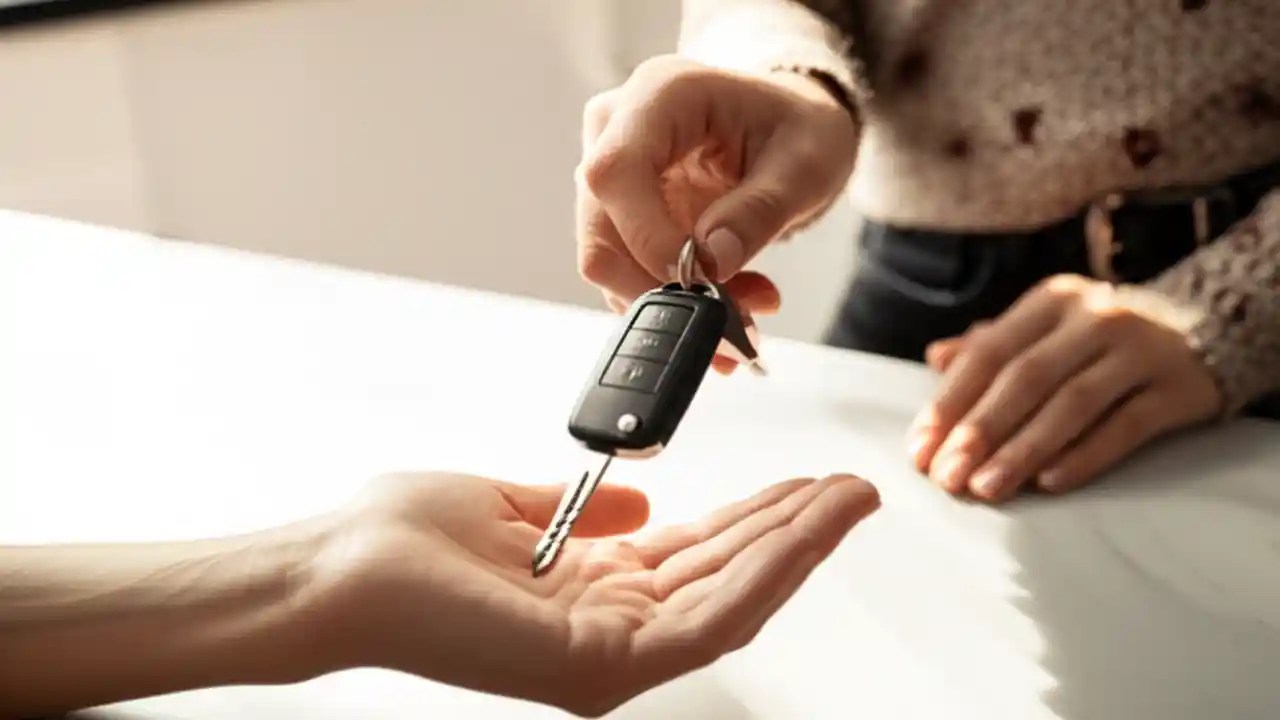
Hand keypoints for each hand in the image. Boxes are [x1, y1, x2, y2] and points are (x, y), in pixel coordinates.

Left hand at [305, 471, 878, 715]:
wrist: (338, 570)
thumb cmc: (399, 542)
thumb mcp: (508, 507)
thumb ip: (583, 511)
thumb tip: (639, 499)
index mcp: (588, 592)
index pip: (695, 557)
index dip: (757, 519)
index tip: (806, 480)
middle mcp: (608, 630)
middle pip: (726, 579)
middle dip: (795, 531)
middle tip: (853, 487)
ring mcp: (608, 656)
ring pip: (733, 602)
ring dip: (798, 548)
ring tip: (850, 499)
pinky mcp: (602, 665)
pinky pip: (708, 620)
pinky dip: (766, 572)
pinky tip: (805, 528)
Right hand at [576, 54, 858, 372]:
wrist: (789, 126)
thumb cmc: (798, 128)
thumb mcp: (805, 163)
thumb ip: (760, 210)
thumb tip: (711, 262)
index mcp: (661, 94)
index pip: (615, 171)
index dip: (646, 237)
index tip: (700, 280)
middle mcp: (617, 127)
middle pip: (600, 228)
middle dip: (663, 286)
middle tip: (738, 316)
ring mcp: (611, 173)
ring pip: (608, 261)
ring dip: (673, 301)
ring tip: (748, 305)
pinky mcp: (617, 213)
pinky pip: (626, 272)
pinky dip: (673, 298)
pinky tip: (728, 297)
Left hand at [908, 275, 1220, 501]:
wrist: (1209, 330)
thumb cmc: (1100, 340)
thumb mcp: (1047, 330)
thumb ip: (992, 345)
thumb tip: (935, 357)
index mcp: (1051, 301)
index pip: (988, 353)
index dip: (949, 403)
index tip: (919, 449)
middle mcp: (1095, 318)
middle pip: (1025, 378)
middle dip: (979, 431)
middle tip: (946, 477)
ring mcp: (1140, 350)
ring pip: (1072, 404)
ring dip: (1023, 449)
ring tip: (985, 487)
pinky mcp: (1178, 389)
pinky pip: (1125, 427)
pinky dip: (1085, 455)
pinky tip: (1049, 483)